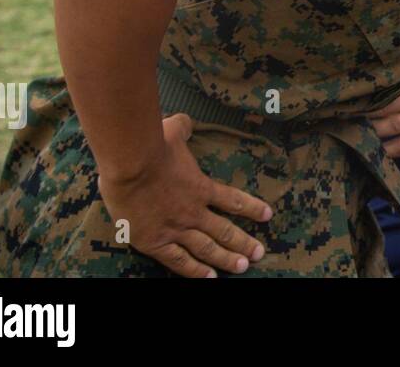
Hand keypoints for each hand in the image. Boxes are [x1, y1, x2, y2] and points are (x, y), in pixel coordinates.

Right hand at [97, 113, 272, 277]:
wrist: (131, 163)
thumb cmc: (152, 143)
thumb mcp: (172, 129)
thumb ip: (183, 127)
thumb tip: (185, 121)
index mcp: (201, 187)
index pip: (234, 200)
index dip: (252, 209)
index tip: (268, 216)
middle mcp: (194, 211)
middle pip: (225, 231)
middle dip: (245, 243)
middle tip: (259, 254)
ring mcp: (176, 228)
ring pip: (207, 249)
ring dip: (227, 259)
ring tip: (243, 267)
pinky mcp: (155, 241)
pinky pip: (178, 261)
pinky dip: (194, 271)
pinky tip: (208, 278)